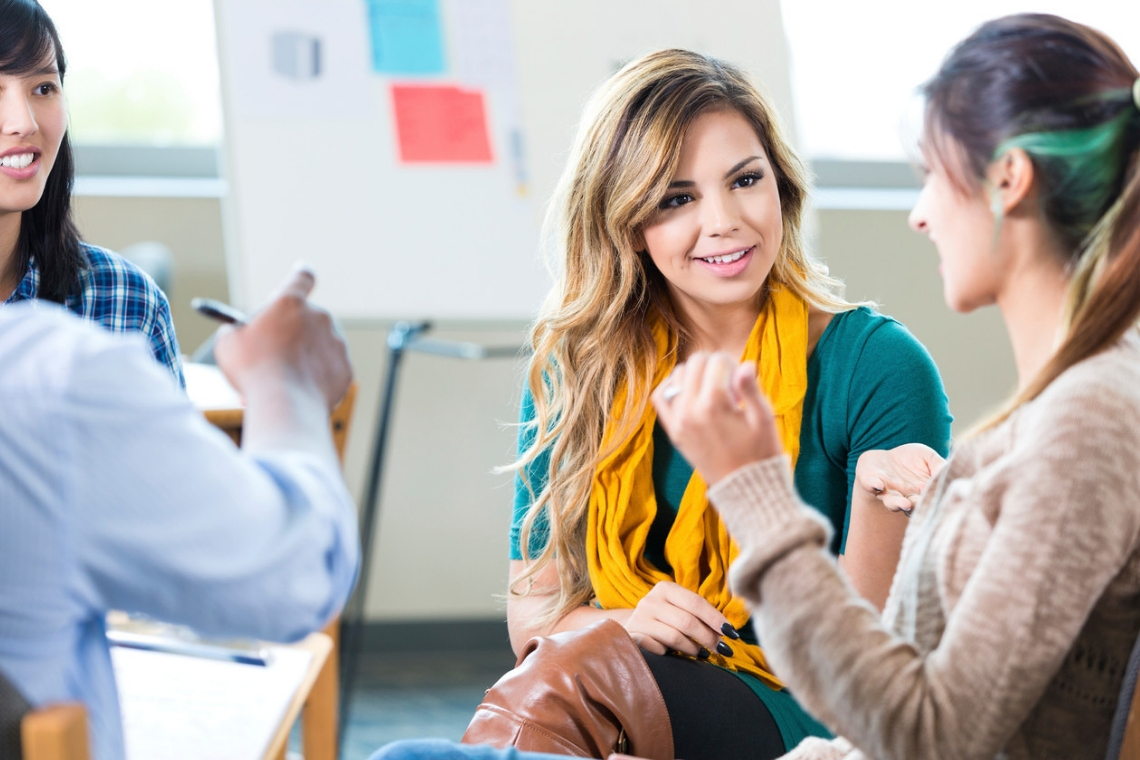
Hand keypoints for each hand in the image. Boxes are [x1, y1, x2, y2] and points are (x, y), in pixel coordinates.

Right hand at [213, 265, 351, 410]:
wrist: (285, 405)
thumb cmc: (253, 370)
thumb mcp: (228, 343)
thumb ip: (236, 331)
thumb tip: (238, 333)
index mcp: (291, 302)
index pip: (302, 277)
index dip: (301, 276)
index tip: (302, 274)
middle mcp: (319, 317)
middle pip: (307, 320)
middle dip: (293, 334)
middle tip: (275, 353)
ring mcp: (336, 343)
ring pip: (317, 348)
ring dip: (302, 360)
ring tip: (280, 382)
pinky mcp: (345, 369)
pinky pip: (327, 371)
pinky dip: (315, 380)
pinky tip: (296, 392)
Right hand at [624, 581, 734, 657]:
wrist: (630, 627)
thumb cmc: (664, 619)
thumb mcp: (678, 609)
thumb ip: (698, 614)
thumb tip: (727, 630)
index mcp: (665, 588)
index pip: (696, 603)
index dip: (716, 619)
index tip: (732, 634)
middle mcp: (650, 600)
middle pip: (687, 621)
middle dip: (709, 637)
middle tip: (723, 649)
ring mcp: (639, 619)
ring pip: (675, 637)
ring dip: (694, 648)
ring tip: (703, 653)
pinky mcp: (632, 637)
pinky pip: (659, 649)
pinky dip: (673, 655)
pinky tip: (678, 657)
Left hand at [652, 353, 783, 485]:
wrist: (745, 489)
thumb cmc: (761, 453)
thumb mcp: (764, 419)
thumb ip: (751, 388)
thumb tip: (746, 363)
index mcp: (713, 404)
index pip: (717, 360)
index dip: (734, 365)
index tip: (742, 384)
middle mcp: (690, 410)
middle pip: (696, 362)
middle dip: (714, 366)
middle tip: (730, 388)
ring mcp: (678, 421)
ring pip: (677, 374)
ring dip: (696, 375)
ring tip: (714, 393)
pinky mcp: (673, 431)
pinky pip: (660, 397)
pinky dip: (672, 387)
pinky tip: (691, 393)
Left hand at [855, 444, 945, 513]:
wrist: (887, 455)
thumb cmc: (912, 460)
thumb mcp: (929, 458)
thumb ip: (939, 465)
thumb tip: (950, 471)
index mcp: (919, 495)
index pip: (927, 502)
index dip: (932, 503)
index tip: (939, 504)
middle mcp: (903, 497)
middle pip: (909, 507)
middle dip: (914, 508)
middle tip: (920, 508)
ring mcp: (886, 490)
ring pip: (890, 501)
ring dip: (896, 503)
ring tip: (903, 503)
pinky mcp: (869, 479)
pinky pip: (870, 484)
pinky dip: (873, 484)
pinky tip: (877, 483)